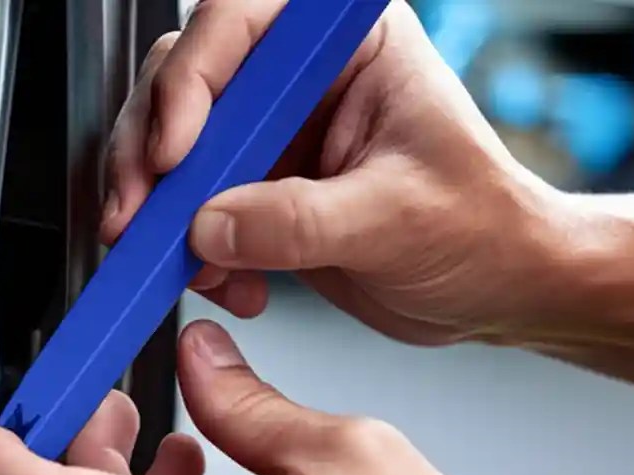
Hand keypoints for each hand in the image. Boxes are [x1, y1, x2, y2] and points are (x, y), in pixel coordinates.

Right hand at [102, 0, 576, 343]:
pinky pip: (185, 205)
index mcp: (347, 41)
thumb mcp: (397, 219)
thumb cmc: (481, 228)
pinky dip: (182, 248)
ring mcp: (271, 133)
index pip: (240, 24)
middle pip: (184, 79)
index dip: (192, 80)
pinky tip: (222, 281)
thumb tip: (210, 228)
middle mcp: (299, 77)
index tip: (177, 154)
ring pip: (169, 143)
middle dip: (150, 151)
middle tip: (140, 214)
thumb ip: (300, 222)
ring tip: (177, 260)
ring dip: (155, 206)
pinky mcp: (253, 189)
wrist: (493, 290)